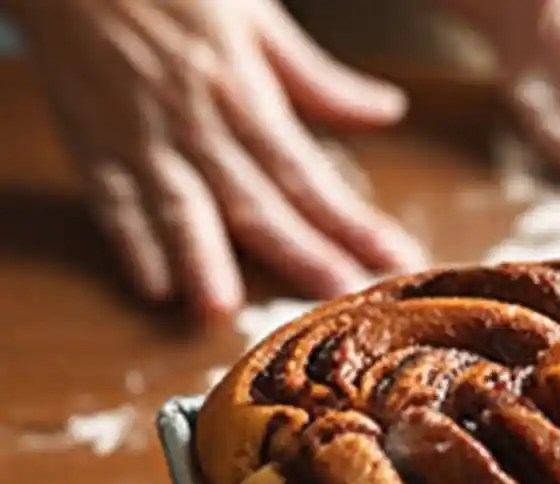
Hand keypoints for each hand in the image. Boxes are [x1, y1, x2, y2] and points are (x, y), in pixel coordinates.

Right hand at [13, 0, 424, 315]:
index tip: (396, 260)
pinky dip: (129, 243)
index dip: (354, 222)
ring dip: (202, 258)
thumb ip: (320, 78)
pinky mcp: (93, 146)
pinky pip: (113, 201)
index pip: (309, 175)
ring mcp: (144, 140)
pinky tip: (152, 287)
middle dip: (302, 256)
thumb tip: (386, 111)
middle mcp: (200, 126)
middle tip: (342, 298)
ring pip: (182, 209)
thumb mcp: (258, 18)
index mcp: (245, 95)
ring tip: (223, 307)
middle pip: (257, 204)